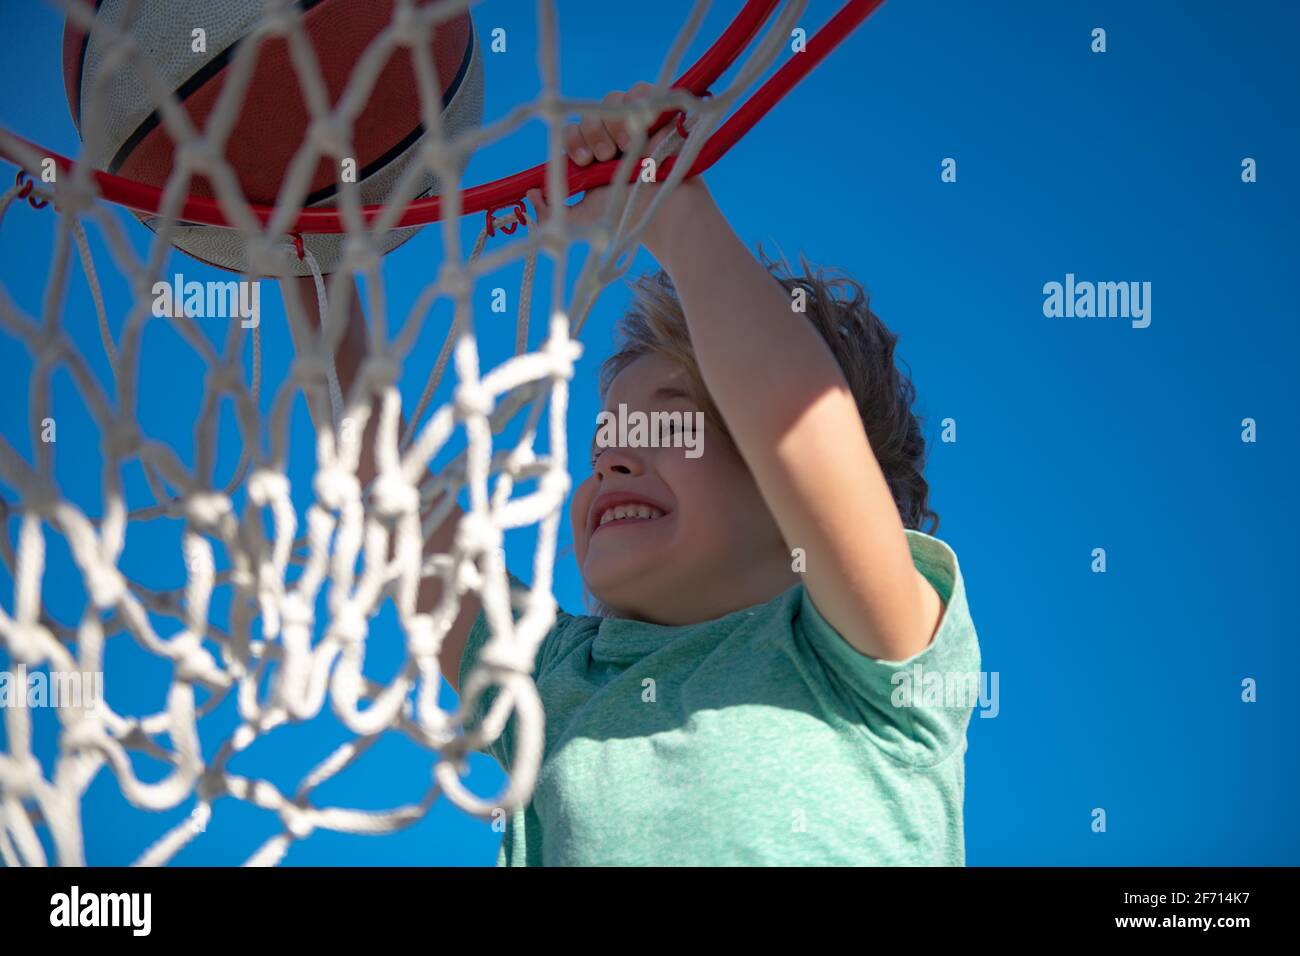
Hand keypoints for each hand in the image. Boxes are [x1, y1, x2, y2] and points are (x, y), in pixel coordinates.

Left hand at [525, 82, 703, 251]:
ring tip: (627, 147)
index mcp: (593, 156)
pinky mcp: (660, 114)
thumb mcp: (581, 221)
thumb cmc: (627, 219)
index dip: (574, 141)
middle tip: (606, 157)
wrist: (663, 216)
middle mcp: (613, 137)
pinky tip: (641, 124)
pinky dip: (638, 100)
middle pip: (590, 114)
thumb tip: (530, 193)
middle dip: (593, 133)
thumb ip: (552, 212)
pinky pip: (642, 90)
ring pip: (612, 101)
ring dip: (614, 124)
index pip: (572, 132)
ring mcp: (636, 124)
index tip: (583, 161)